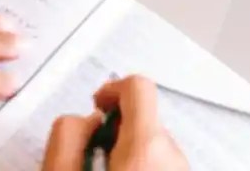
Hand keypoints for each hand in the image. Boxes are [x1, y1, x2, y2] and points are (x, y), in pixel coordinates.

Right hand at [41, 76, 187, 170]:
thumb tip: (81, 119)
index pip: (138, 87)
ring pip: (152, 143)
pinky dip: (142, 166)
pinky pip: (161, 161)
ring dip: (128, 152)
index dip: (112, 89)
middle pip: (144, 117)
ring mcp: (182, 169)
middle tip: (93, 156)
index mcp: (144, 147)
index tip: (98, 104)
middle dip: (116, 129)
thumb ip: (67, 136)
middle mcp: (172, 156)